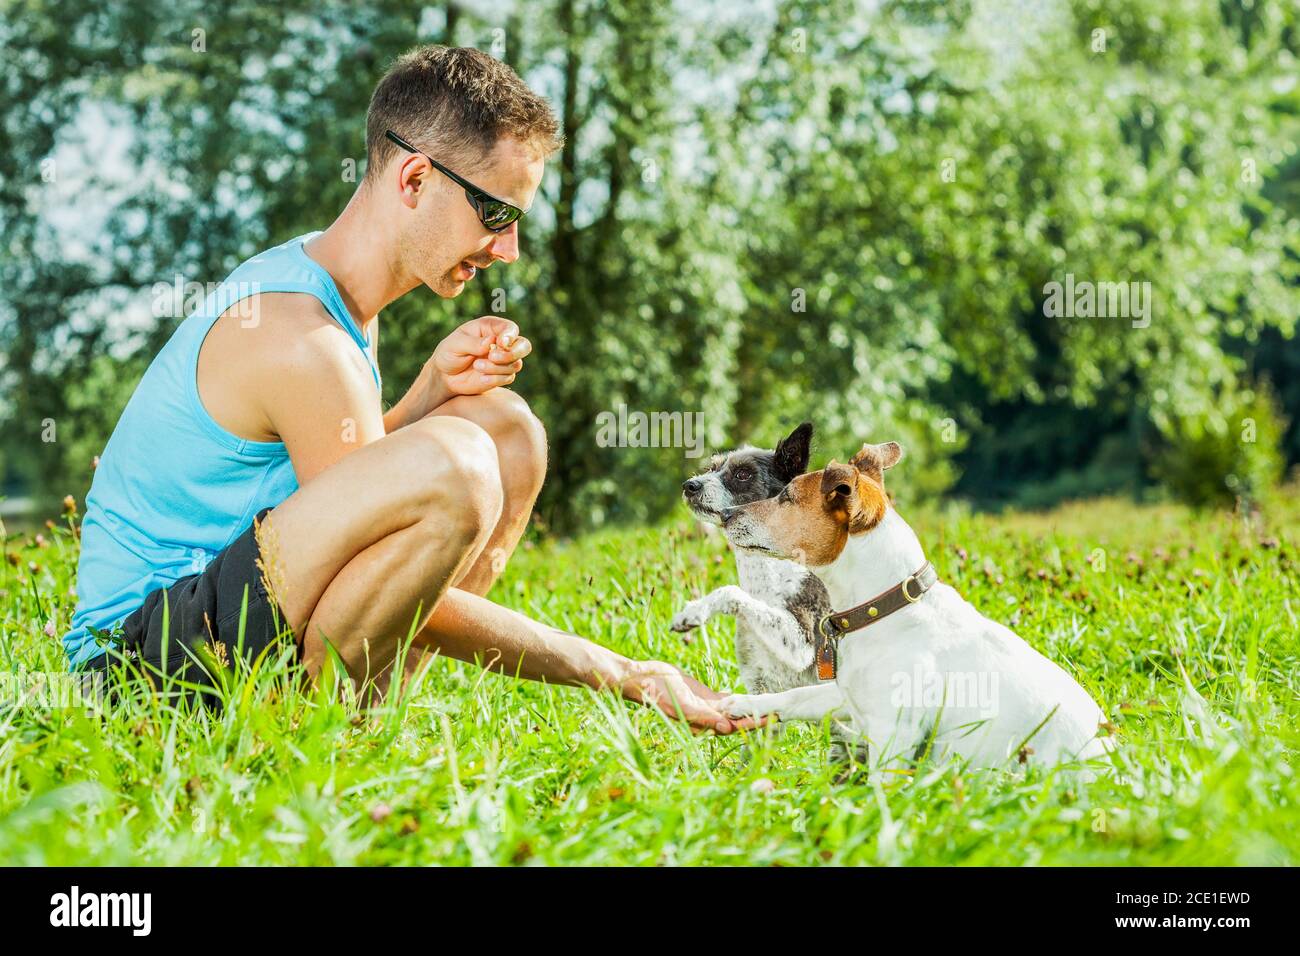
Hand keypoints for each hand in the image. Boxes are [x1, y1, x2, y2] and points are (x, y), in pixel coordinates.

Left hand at [431, 316, 532, 397]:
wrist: (445, 376)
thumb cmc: (448, 354)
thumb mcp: (455, 344)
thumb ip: (473, 343)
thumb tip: (491, 341)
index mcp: (490, 328)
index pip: (510, 328)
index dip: (509, 335)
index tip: (500, 343)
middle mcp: (501, 342)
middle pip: (524, 345)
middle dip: (512, 353)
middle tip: (493, 357)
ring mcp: (503, 360)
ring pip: (516, 364)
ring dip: (497, 367)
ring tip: (477, 366)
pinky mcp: (502, 375)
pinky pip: (509, 377)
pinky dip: (495, 378)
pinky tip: (481, 377)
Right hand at [621, 660, 768, 734]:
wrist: (643, 679)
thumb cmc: (658, 693)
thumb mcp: (682, 704)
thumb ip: (703, 717)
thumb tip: (727, 729)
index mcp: (703, 724)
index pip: (735, 728)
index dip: (755, 724)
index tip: (773, 719)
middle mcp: (706, 719)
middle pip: (738, 721)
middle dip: (758, 717)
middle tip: (780, 711)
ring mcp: (705, 707)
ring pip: (734, 711)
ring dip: (750, 709)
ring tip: (770, 705)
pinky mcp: (703, 695)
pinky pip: (724, 700)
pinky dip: (737, 700)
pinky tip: (749, 697)